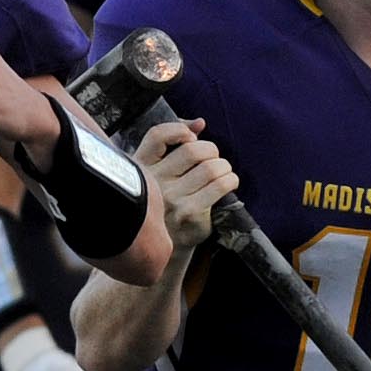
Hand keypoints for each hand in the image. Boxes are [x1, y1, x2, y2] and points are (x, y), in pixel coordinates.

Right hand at [134, 117, 240, 245]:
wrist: (159, 248)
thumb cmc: (162, 203)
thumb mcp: (156, 174)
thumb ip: (172, 144)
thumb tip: (200, 123)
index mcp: (140, 168)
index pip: (157, 136)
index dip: (180, 129)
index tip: (191, 136)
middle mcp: (153, 183)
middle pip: (192, 150)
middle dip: (211, 150)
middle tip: (213, 158)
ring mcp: (171, 200)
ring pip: (210, 168)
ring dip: (224, 166)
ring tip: (223, 171)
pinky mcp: (189, 214)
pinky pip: (220, 186)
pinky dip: (230, 180)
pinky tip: (228, 183)